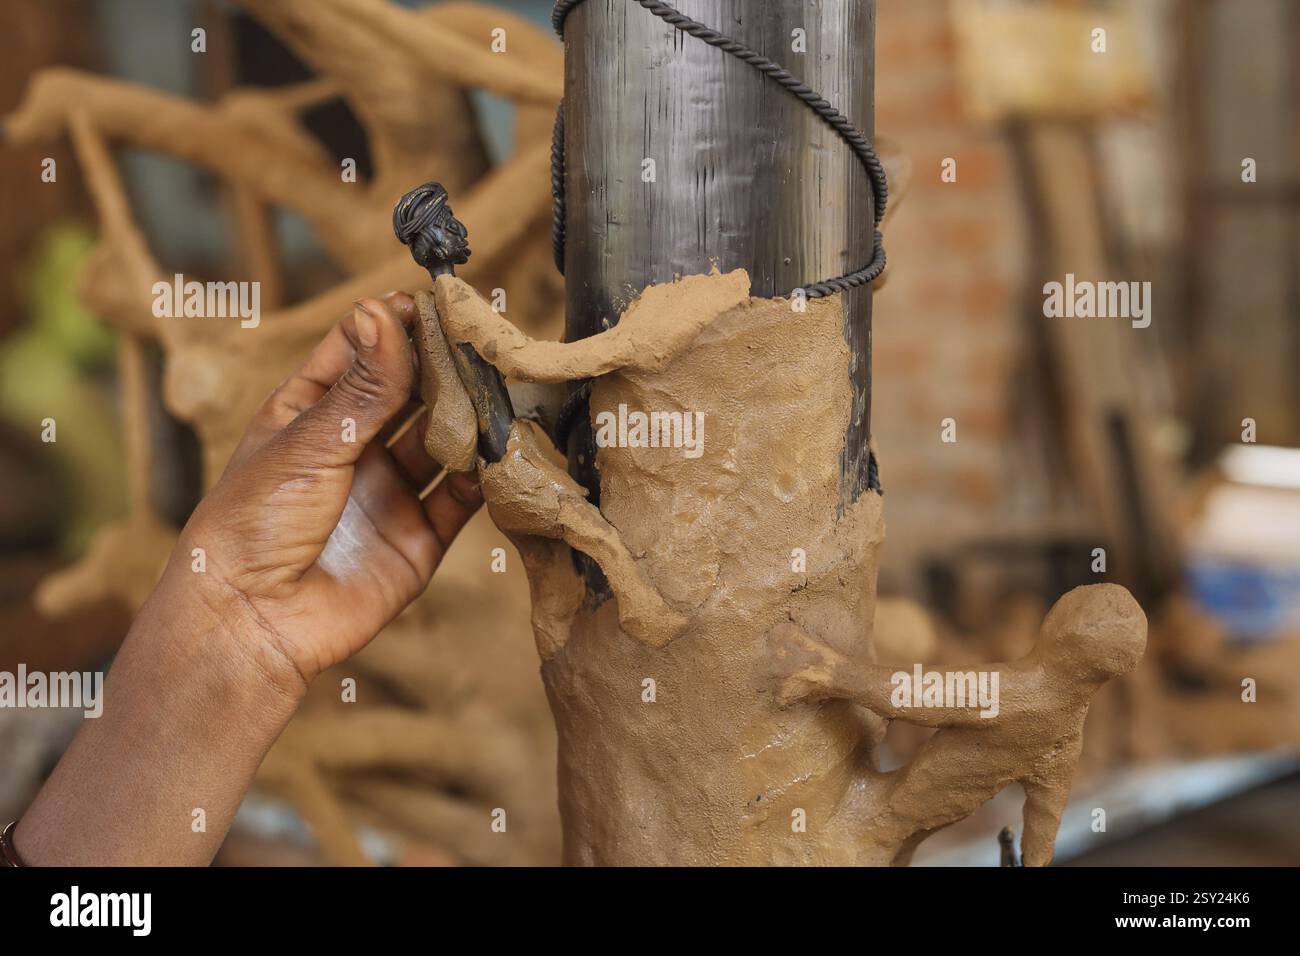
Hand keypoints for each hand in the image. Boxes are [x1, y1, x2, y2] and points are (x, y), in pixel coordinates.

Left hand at [172, 293, 482, 694]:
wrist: (255, 621)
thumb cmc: (254, 522)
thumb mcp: (310, 441)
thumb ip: (364, 386)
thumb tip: (384, 310)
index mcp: (311, 413)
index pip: (361, 354)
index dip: (396, 328)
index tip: (438, 305)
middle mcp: (354, 448)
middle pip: (410, 395)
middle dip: (444, 370)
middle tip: (483, 344)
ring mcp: (389, 492)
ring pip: (442, 442)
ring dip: (469, 419)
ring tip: (499, 392)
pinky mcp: (418, 538)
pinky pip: (461, 498)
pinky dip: (484, 476)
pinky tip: (501, 452)